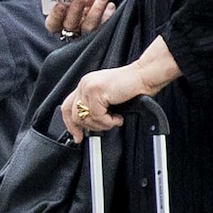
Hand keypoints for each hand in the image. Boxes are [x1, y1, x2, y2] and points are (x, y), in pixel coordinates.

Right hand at [45, 0, 115, 38]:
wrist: (93, 5)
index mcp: (58, 23)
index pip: (53, 23)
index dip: (56, 15)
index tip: (60, 4)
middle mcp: (70, 32)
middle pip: (71, 25)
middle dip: (76, 10)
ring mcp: (85, 36)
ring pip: (89, 27)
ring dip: (96, 10)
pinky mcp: (100, 35)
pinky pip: (104, 27)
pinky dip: (108, 16)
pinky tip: (110, 5)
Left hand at [61, 36, 180, 140]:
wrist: (144, 76)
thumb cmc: (131, 86)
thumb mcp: (107, 98)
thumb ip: (95, 106)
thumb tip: (87, 125)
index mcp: (85, 85)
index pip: (67, 107)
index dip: (70, 125)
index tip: (77, 136)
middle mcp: (84, 84)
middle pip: (74, 115)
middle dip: (89, 127)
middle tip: (103, 128)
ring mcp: (89, 87)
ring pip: (85, 118)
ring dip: (102, 124)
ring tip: (114, 120)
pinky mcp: (97, 92)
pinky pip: (97, 116)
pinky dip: (109, 121)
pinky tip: (118, 117)